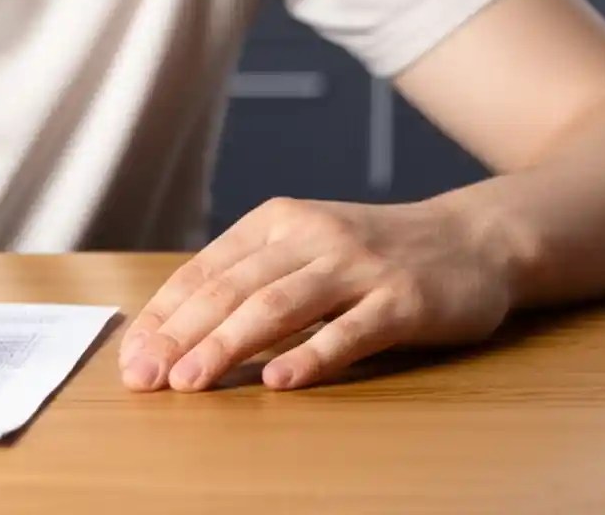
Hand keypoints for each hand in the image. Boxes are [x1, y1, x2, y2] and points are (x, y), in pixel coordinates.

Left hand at [119, 196, 521, 391]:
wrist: (472, 240)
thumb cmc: (371, 255)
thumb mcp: (304, 248)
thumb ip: (250, 278)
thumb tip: (174, 331)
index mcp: (277, 222)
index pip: (205, 271)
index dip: (164, 315)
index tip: (133, 356)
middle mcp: (311, 237)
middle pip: (232, 290)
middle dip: (181, 336)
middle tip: (146, 377)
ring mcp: (358, 266)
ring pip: (278, 306)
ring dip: (226, 346)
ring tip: (189, 381)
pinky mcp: (403, 300)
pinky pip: (349, 331)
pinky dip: (311, 356)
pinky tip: (277, 381)